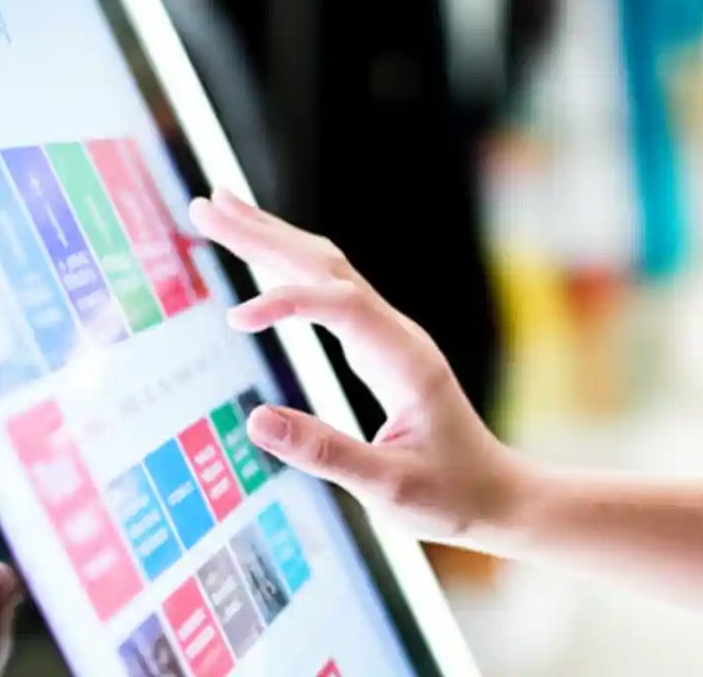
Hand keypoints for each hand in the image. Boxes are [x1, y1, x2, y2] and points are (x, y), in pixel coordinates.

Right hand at [189, 189, 525, 543]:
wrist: (496, 493)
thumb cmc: (449, 495)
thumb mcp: (388, 488)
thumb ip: (325, 452)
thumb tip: (255, 419)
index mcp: (405, 361)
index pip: (342, 306)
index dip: (288, 302)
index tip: (235, 319)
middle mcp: (396, 334)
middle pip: (326, 266)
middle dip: (264, 234)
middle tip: (206, 206)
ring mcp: (387, 334)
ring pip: (325, 268)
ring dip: (271, 238)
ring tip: (218, 209)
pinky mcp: (376, 343)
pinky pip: (328, 290)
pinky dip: (287, 266)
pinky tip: (259, 254)